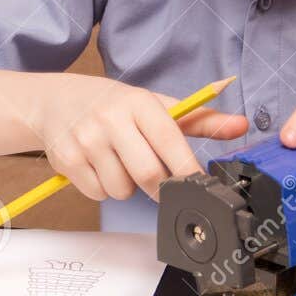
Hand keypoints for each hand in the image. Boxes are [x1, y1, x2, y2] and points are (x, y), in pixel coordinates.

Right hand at [31, 75, 248, 201]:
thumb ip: (199, 119)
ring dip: (127, 187)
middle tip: (158, 183)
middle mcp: (111, 119)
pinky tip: (98, 166)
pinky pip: (98, 193)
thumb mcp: (154, 105)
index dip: (187, 170)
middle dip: (159, 188)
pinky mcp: (67, 159)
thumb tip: (241, 126)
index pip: (170, 140)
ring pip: (122, 189)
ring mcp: (86, 140)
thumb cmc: (113, 105)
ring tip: (118, 164)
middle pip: (148, 175)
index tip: (198, 186)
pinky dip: (103, 188)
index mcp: (138, 102)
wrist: (54, 101)